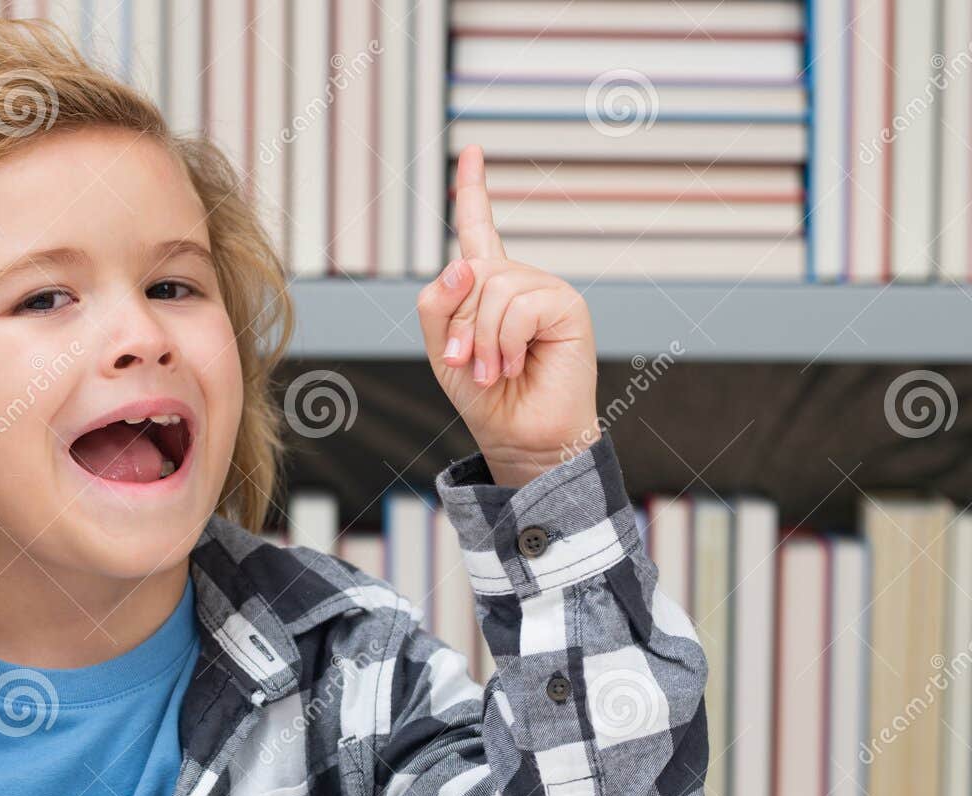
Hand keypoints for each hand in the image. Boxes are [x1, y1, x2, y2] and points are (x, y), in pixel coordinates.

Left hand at [416, 144, 600, 486]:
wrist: (519, 435)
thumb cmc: (484, 395)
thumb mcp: (443, 349)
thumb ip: (438, 305)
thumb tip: (462, 264)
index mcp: (488, 285)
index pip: (477, 228)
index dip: (473, 190)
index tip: (471, 151)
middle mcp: (518, 280)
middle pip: (470, 272)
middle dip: (460, 324)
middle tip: (469, 365)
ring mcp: (545, 289)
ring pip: (492, 289)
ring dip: (483, 340)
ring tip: (493, 371)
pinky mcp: (566, 305)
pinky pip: (519, 306)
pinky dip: (506, 343)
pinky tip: (516, 366)